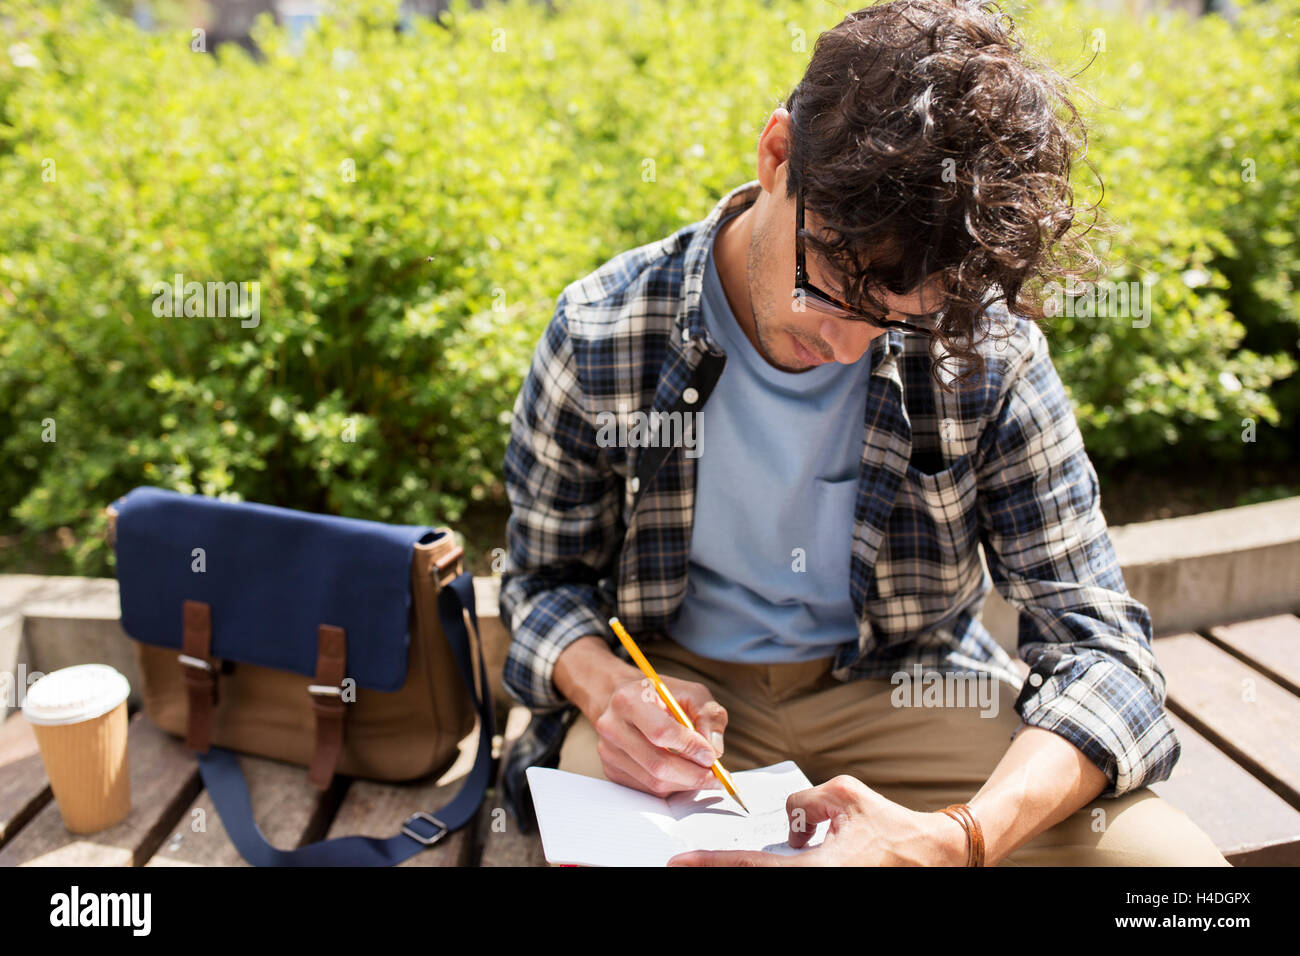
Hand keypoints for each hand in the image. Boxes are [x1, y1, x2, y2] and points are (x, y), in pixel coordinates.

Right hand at [593, 673, 727, 796]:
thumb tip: (715, 750)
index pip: (661, 732)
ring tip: (703, 775)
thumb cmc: (660, 697)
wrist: (623, 701)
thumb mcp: (690, 692)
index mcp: (629, 700)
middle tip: (716, 777)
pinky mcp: (611, 770)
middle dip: (693, 775)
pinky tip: (682, 775)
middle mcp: (612, 726)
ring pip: (654, 783)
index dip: (690, 748)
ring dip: (685, 784)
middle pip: (657, 764)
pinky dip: (671, 787)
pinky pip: (647, 790)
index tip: (712, 757)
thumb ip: (709, 715)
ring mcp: (608, 751)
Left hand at [667, 775, 968, 865]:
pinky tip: (789, 852)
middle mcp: (817, 888)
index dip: (710, 864)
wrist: (933, 858)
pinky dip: (773, 868)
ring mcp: (825, 893)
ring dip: (750, 868)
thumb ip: (804, 802)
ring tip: (721, 860)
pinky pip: (792, 878)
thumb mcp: (844, 795)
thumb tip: (788, 822)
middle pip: (755, 881)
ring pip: (774, 880)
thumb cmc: (892, 827)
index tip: (679, 860)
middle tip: (689, 863)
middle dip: (721, 871)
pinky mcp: (830, 891)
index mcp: (817, 871)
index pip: (750, 867)